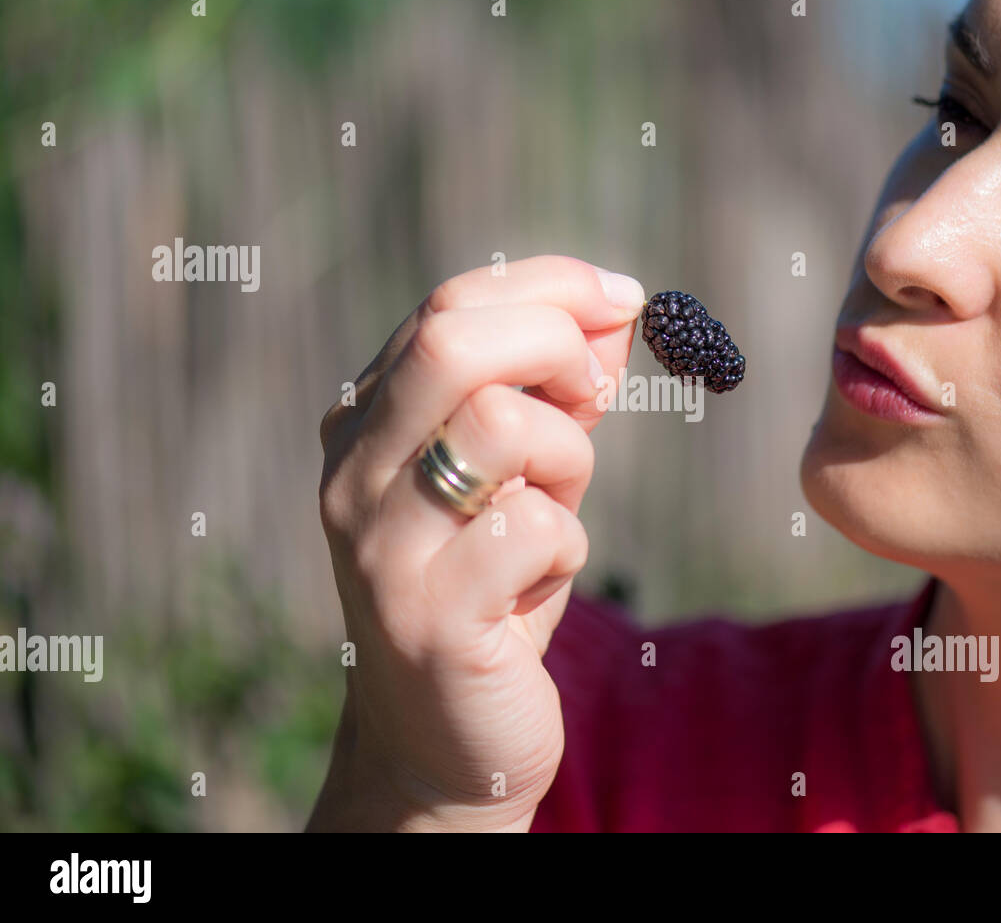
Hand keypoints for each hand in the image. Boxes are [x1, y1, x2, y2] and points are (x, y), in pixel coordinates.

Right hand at [307, 255, 643, 830]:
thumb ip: (555, 391)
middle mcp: (352, 474)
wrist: (444, 738)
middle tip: (595, 394)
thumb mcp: (525, 473)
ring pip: (501, 427)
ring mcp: (381, 547)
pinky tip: (540, 584)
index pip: (450, 307)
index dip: (552, 286)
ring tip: (555, 511)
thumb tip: (617, 307)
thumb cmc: (494, 588)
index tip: (625, 298)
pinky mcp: (430, 617)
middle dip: (555, 344)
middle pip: (451, 342)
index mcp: (366, 423)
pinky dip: (568, 544)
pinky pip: (534, 528)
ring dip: (568, 459)